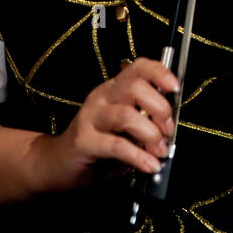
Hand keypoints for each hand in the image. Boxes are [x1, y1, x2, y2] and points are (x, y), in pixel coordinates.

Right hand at [29, 58, 178, 193]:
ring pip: (126, 115)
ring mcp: (90, 118)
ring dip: (150, 134)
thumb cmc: (98, 144)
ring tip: (158, 151)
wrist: (58, 164)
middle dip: (160, 109)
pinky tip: (149, 165)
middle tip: (167, 131)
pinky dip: (138, 156)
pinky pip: (116, 145)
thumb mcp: (125, 129)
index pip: (138, 68)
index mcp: (114, 89)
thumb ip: (146, 122)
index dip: (159, 73)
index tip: (175, 88)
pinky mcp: (84, 141)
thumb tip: (171, 127)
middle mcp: (102, 98)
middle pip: (136, 88)